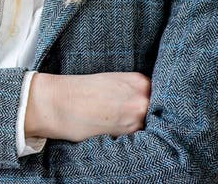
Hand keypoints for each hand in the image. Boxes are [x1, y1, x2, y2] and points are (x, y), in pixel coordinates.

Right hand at [26, 71, 150, 141]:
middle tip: (129, 117)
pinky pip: (137, 137)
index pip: (159, 95)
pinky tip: (115, 130)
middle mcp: (142, 96)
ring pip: (149, 125)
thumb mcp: (110, 82)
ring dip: (139, 126)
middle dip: (147, 115)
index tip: (142, 108)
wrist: (58, 102)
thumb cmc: (79, 91)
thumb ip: (131, 91)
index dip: (151, 103)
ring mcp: (137, 115)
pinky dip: (129, 135)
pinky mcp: (127, 132)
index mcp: (138, 80)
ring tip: (119, 123)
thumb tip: (145, 107)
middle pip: (157, 111)